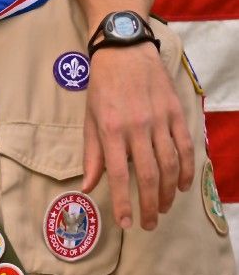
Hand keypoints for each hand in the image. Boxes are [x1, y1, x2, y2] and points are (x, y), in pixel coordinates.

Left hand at [82, 42, 193, 229]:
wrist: (125, 51)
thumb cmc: (102, 87)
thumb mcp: (89, 118)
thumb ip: (91, 154)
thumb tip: (89, 186)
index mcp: (110, 129)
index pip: (118, 174)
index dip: (123, 202)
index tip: (126, 223)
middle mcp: (136, 127)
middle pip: (148, 176)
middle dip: (149, 205)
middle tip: (149, 224)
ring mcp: (160, 120)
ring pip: (170, 165)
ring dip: (167, 192)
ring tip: (162, 208)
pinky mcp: (176, 113)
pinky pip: (185, 147)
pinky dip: (186, 170)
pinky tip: (181, 186)